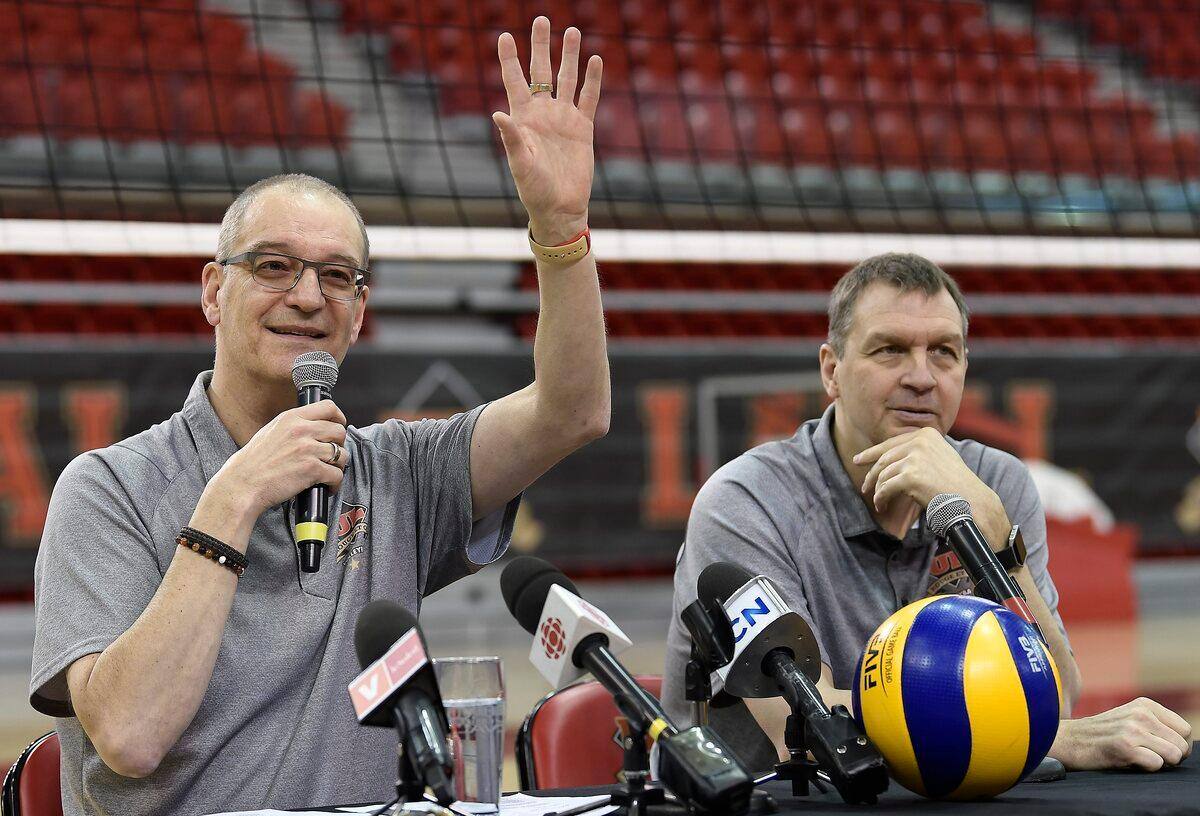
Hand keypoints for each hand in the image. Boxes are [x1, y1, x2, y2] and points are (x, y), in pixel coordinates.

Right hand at [208, 400, 348, 518]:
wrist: (242, 484)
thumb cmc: (253, 462)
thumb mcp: (271, 431)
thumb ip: (293, 425)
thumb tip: (314, 427)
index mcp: (291, 418)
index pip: (328, 407)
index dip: (338, 417)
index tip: (339, 425)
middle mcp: (301, 430)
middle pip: (339, 431)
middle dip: (339, 444)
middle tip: (331, 454)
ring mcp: (308, 449)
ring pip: (342, 454)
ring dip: (339, 465)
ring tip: (329, 472)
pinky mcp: (312, 469)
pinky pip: (337, 474)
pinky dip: (335, 483)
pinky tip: (327, 487)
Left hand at [494, 17, 601, 244]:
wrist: (560, 207)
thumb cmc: (534, 189)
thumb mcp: (520, 164)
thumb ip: (512, 138)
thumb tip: (497, 113)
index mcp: (523, 118)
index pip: (515, 80)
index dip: (509, 58)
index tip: (503, 35)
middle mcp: (543, 113)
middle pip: (541, 71)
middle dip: (541, 45)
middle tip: (542, 19)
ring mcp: (564, 118)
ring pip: (567, 78)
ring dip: (569, 56)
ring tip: (572, 32)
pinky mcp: (583, 128)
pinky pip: (588, 98)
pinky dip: (592, 79)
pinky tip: (595, 60)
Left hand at [854, 427, 987, 513]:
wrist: (972, 500)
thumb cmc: (956, 484)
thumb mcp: (938, 457)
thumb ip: (918, 452)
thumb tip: (889, 458)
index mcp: (926, 434)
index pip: (892, 443)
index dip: (872, 453)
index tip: (858, 460)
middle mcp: (919, 442)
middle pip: (884, 458)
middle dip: (871, 474)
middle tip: (864, 487)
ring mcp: (914, 458)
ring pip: (883, 474)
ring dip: (878, 490)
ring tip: (878, 502)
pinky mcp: (910, 476)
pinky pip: (885, 488)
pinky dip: (881, 499)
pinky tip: (882, 506)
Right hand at [1053, 698, 1192, 770]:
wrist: (1069, 740)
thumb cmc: (1103, 734)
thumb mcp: (1130, 718)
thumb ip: (1156, 724)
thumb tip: (1186, 744)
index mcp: (1145, 705)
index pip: (1185, 729)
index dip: (1178, 744)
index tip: (1161, 749)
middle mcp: (1141, 714)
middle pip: (1183, 745)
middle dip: (1172, 756)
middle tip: (1150, 756)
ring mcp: (1133, 730)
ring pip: (1174, 755)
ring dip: (1161, 763)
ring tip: (1140, 758)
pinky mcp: (1125, 747)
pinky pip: (1157, 764)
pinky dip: (1147, 768)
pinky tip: (1129, 761)